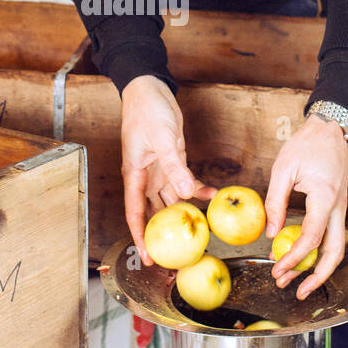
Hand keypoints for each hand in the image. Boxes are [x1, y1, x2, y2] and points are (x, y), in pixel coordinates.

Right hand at [121, 75, 215, 264]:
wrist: (150, 89)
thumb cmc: (146, 111)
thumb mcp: (162, 138)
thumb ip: (174, 167)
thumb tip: (186, 193)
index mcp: (134, 175)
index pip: (135, 213)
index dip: (140, 237)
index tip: (150, 257)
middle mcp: (145, 177)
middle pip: (153, 213)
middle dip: (163, 233)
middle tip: (179, 252)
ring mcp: (160, 170)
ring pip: (171, 200)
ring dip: (185, 213)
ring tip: (202, 229)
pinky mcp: (173, 162)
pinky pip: (185, 182)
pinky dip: (199, 190)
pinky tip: (213, 196)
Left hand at [264, 113, 347, 298]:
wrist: (331, 129)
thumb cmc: (306, 145)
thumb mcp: (283, 169)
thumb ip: (275, 201)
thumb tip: (269, 233)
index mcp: (325, 198)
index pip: (312, 238)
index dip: (295, 257)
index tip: (278, 269)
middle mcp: (338, 208)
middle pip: (335, 252)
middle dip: (317, 276)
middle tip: (296, 291)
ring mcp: (339, 209)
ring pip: (336, 248)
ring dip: (318, 268)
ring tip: (296, 282)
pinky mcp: (335, 208)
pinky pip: (330, 236)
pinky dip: (317, 252)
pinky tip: (298, 257)